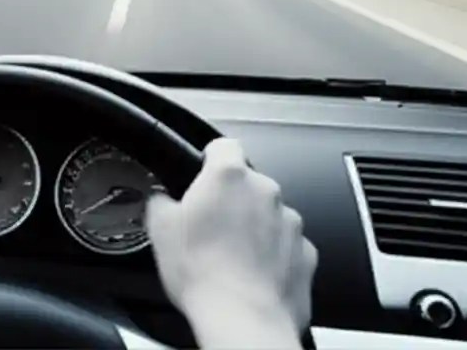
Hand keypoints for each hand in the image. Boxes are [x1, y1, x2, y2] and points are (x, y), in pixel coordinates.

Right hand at [146, 138, 316, 347]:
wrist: (243, 320)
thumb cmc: (203, 274)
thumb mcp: (161, 231)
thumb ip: (161, 203)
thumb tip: (162, 200)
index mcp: (228, 176)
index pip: (223, 146)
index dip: (211, 158)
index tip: (204, 173)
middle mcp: (265, 192)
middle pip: (248, 184)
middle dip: (232, 201)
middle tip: (210, 229)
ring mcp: (290, 222)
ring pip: (269, 216)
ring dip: (254, 229)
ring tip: (231, 259)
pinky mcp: (306, 252)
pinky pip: (287, 246)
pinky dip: (273, 256)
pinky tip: (252, 275)